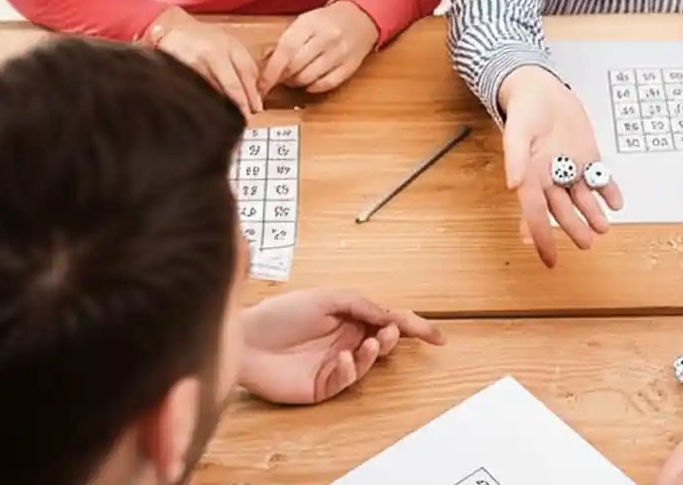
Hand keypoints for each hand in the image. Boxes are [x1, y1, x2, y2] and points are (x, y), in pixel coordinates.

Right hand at [147, 8, 262, 114]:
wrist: (173, 28)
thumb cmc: (205, 39)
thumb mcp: (229, 44)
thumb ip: (243, 66)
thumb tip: (256, 95)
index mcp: (230, 45)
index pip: (247, 72)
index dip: (252, 93)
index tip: (257, 109)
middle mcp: (213, 52)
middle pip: (232, 84)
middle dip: (240, 104)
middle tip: (245, 119)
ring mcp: (194, 62)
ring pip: (213, 91)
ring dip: (222, 107)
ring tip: (227, 120)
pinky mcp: (177, 71)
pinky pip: (193, 92)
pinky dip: (202, 102)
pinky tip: (206, 111)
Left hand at [238, 289, 444, 404]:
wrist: (246, 338)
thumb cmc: (280, 314)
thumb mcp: (327, 298)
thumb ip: (362, 305)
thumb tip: (389, 314)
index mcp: (350, 318)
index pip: (389, 321)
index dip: (415, 328)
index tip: (436, 336)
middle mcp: (346, 340)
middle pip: (384, 342)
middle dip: (392, 337)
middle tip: (388, 332)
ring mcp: (335, 364)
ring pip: (369, 363)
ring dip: (373, 353)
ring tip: (369, 344)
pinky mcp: (322, 385)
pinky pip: (346, 380)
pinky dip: (350, 369)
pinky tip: (342, 358)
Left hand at [259, 0, 378, 94]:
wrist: (362, 17)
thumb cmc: (328, 20)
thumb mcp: (305, 21)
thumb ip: (288, 41)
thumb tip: (267, 66)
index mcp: (311, 23)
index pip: (286, 50)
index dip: (271, 70)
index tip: (261, 84)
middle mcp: (327, 38)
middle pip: (296, 66)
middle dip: (282, 77)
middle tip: (277, 78)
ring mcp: (340, 54)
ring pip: (309, 78)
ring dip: (296, 83)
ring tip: (293, 79)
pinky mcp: (350, 67)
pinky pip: (326, 84)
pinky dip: (313, 87)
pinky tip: (309, 83)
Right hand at [499, 66, 623, 267]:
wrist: (542, 88)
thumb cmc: (525, 110)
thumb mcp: (517, 132)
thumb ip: (515, 158)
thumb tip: (513, 185)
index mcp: (529, 177)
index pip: (535, 215)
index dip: (541, 238)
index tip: (550, 259)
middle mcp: (550, 178)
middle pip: (561, 211)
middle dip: (574, 228)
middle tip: (587, 243)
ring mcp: (570, 169)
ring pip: (582, 200)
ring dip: (592, 215)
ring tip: (603, 228)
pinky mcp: (587, 157)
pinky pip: (600, 179)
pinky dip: (608, 191)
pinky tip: (616, 202)